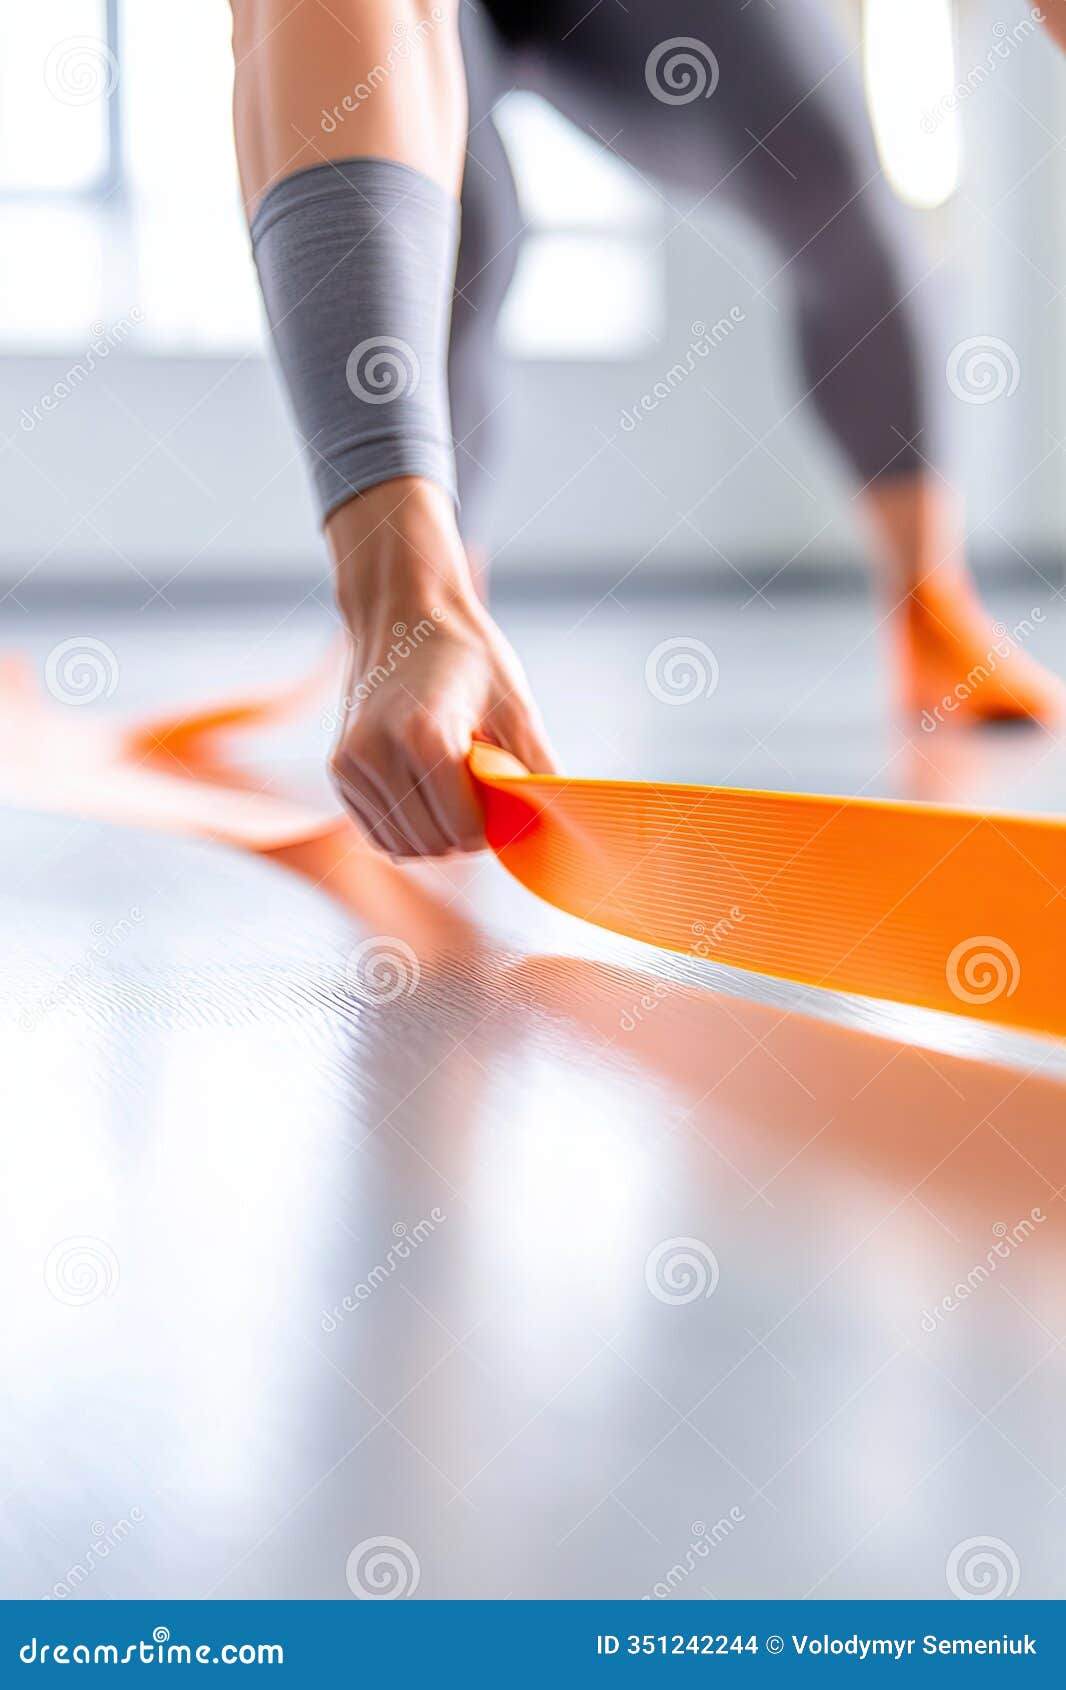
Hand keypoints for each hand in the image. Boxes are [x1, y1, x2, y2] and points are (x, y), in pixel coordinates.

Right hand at [327, 478, 556, 856]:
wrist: (402, 612)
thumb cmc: (465, 653)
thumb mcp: (514, 702)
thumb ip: (536, 766)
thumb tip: (554, 822)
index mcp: (425, 736)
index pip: (464, 831)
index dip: (492, 827)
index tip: (500, 796)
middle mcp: (377, 753)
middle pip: (434, 844)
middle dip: (465, 833)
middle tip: (480, 792)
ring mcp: (351, 764)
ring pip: (404, 846)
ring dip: (436, 835)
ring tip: (452, 789)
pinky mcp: (340, 770)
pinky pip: (380, 834)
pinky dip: (408, 830)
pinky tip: (426, 796)